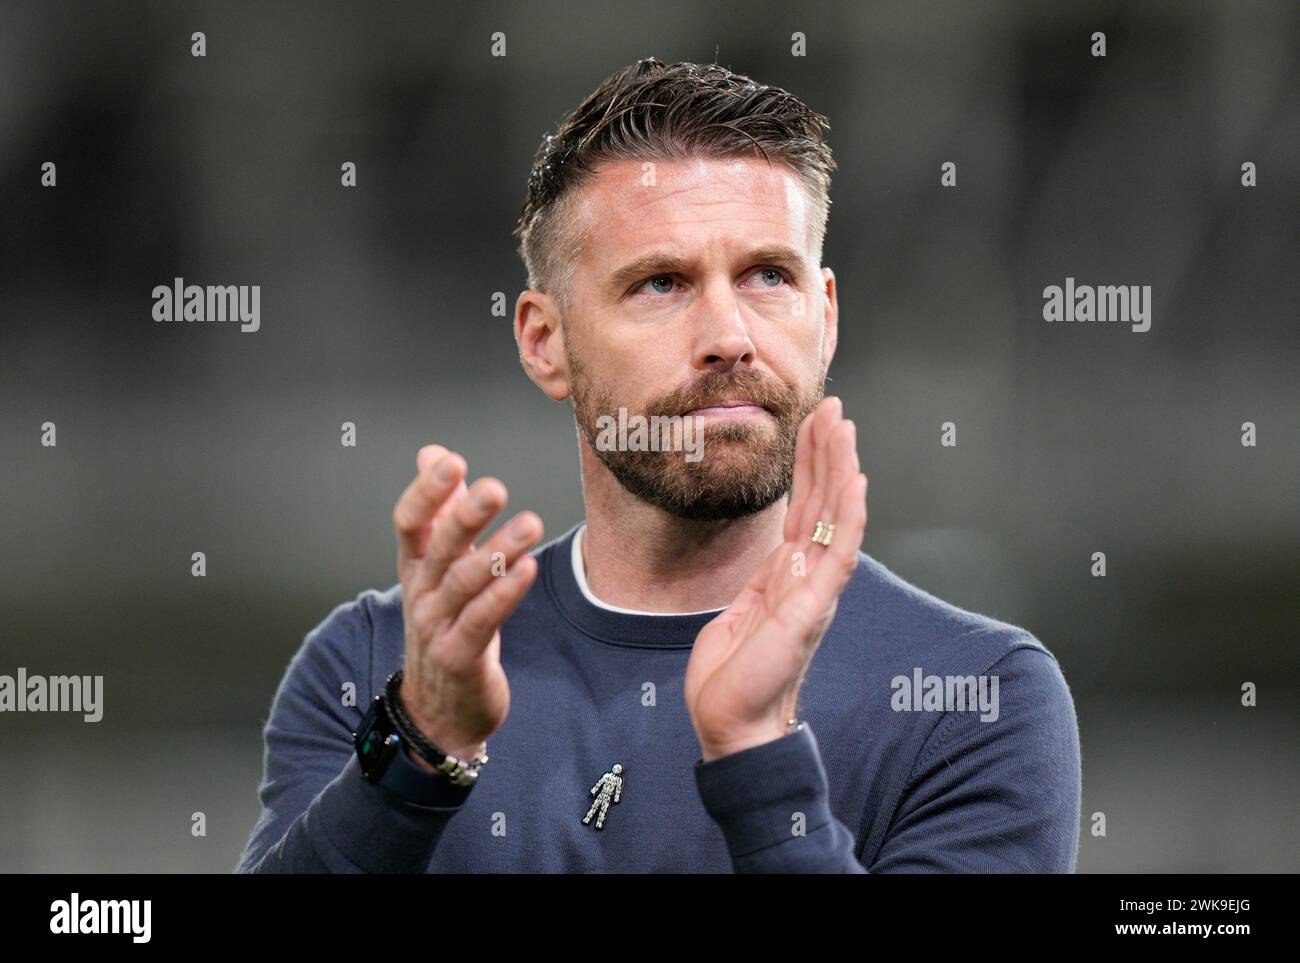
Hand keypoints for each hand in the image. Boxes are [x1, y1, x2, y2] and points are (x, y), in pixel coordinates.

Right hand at [392, 445, 543, 770]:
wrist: (440, 709)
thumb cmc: (446, 625)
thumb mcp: (437, 567)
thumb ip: (440, 510)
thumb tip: (432, 452)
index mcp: (414, 566)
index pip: (410, 522)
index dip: (427, 491)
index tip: (451, 461)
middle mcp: (420, 593)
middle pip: (438, 548)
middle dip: (464, 515)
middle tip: (494, 487)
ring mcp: (436, 627)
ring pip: (464, 583)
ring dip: (497, 552)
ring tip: (531, 524)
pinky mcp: (459, 657)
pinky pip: (481, 621)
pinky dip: (504, 595)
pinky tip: (527, 569)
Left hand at [684, 397, 866, 761]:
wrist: (731, 724)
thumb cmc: (732, 679)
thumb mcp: (740, 613)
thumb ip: (760, 583)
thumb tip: (774, 559)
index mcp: (787, 576)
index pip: (803, 507)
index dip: (808, 464)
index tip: (811, 424)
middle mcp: (807, 577)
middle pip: (822, 501)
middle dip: (826, 451)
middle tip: (832, 405)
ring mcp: (815, 589)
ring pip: (836, 516)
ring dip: (840, 468)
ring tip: (844, 424)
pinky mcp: (813, 606)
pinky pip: (838, 552)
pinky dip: (849, 514)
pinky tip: (855, 479)